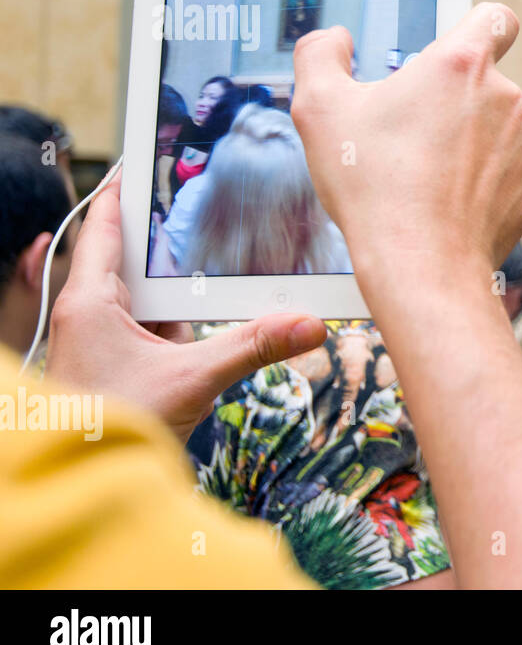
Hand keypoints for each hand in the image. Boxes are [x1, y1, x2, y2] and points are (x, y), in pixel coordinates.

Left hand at [44, 175, 326, 442]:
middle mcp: (91, 314)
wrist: (87, 486)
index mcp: (90, 301)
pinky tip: (209, 316)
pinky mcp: (120, 364)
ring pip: (145, 292)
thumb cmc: (115, 427)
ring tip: (220, 258)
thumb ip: (253, 348)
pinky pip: (154, 324)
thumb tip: (310, 325)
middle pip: (131, 254)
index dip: (126, 188)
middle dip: (170, 234)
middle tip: (206, 204)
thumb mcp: (192, 380)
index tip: (145, 158)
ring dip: (179, 281)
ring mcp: (105, 340)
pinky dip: (181, 316)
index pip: (106, 224)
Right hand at [290, 3, 521, 277]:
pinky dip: (492, 186)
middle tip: (412, 141)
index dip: (480, 27)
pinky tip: (456, 205)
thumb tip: (336, 40)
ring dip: (474, 147)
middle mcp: (507, 96)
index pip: (495, 18)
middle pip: (485, 85)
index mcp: (460, 64)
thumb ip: (320, 55)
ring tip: (431, 180)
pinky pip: (516, 174)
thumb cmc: (372, 187)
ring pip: (501, 132)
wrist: (420, 264)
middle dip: (454, 105)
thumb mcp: (318, 109)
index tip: (458, 51)